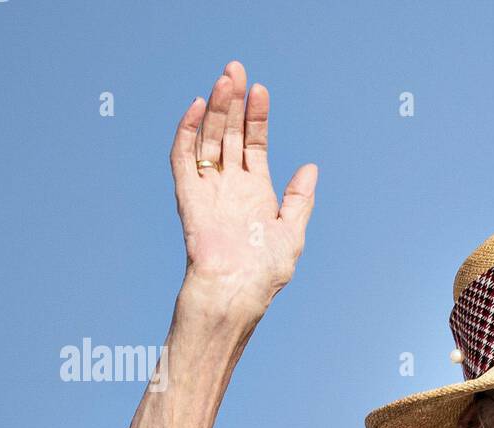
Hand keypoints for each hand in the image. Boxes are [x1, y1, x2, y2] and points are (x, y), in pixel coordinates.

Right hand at [170, 60, 316, 314]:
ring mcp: (208, 189)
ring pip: (209, 138)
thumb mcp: (292, 233)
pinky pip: (183, 158)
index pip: (253, 144)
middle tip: (236, 69)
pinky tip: (198, 106)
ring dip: (215, 108)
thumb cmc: (265, 272)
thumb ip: (299, 200)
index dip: (257, 117)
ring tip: (225, 80)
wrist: (237, 292)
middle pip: (229, 134)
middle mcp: (230, 186)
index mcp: (255, 192)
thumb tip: (310, 168)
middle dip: (233, 102)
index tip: (261, 90)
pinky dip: (188, 131)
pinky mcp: (188, 196)